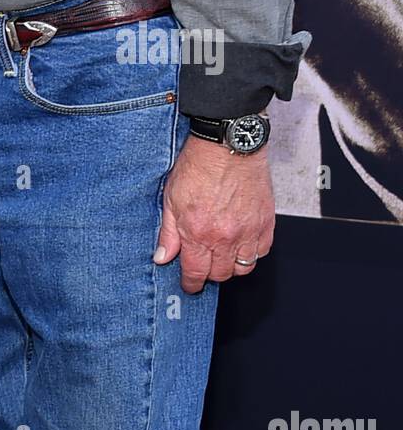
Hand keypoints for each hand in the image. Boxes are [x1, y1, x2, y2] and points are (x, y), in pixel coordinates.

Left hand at [153, 134, 274, 291]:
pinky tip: (240, 242)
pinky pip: (261, 252)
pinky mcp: (266, 223)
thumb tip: (163, 257)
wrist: (228, 145)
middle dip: (209, 273)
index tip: (189, 284)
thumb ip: (168, 232)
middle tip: (204, 264)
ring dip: (231, 265)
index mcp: (198, 232)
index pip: (195, 272)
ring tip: (221, 253)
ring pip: (243, 268)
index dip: (191, 283)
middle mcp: (225, 237)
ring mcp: (248, 231)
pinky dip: (251, 253)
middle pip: (220, 274)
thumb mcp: (171, 197)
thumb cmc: (199, 165)